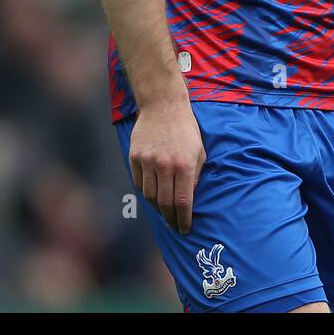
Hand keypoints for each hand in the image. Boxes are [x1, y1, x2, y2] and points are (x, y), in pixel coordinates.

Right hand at [128, 98, 205, 234]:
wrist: (163, 105)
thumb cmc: (186, 129)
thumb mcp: (199, 151)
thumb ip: (194, 176)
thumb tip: (189, 199)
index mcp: (185, 165)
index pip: (183, 202)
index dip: (183, 219)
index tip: (185, 229)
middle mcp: (165, 165)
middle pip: (164, 203)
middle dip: (170, 218)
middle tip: (173, 224)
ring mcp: (148, 161)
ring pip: (149, 196)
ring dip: (157, 207)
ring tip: (163, 211)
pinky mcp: (135, 156)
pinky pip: (139, 182)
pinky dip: (145, 192)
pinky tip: (152, 194)